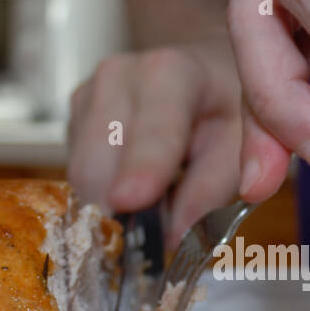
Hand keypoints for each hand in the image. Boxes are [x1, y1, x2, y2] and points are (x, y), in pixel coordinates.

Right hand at [67, 40, 241, 246]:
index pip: (151, 129)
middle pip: (98, 162)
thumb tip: (173, 235)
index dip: (141, 167)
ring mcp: (88, 94)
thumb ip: (211, 189)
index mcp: (170, 74)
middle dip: (120, 208)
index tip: (131, 200)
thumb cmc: (223, 111)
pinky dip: (102, 192)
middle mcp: (118, 77)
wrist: (202, 75)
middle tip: (153, 236)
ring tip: (151, 203)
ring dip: (110, 204)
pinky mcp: (74, 116)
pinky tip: (132, 183)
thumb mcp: (235, 149)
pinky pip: (76, 173)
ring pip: (80, 175)